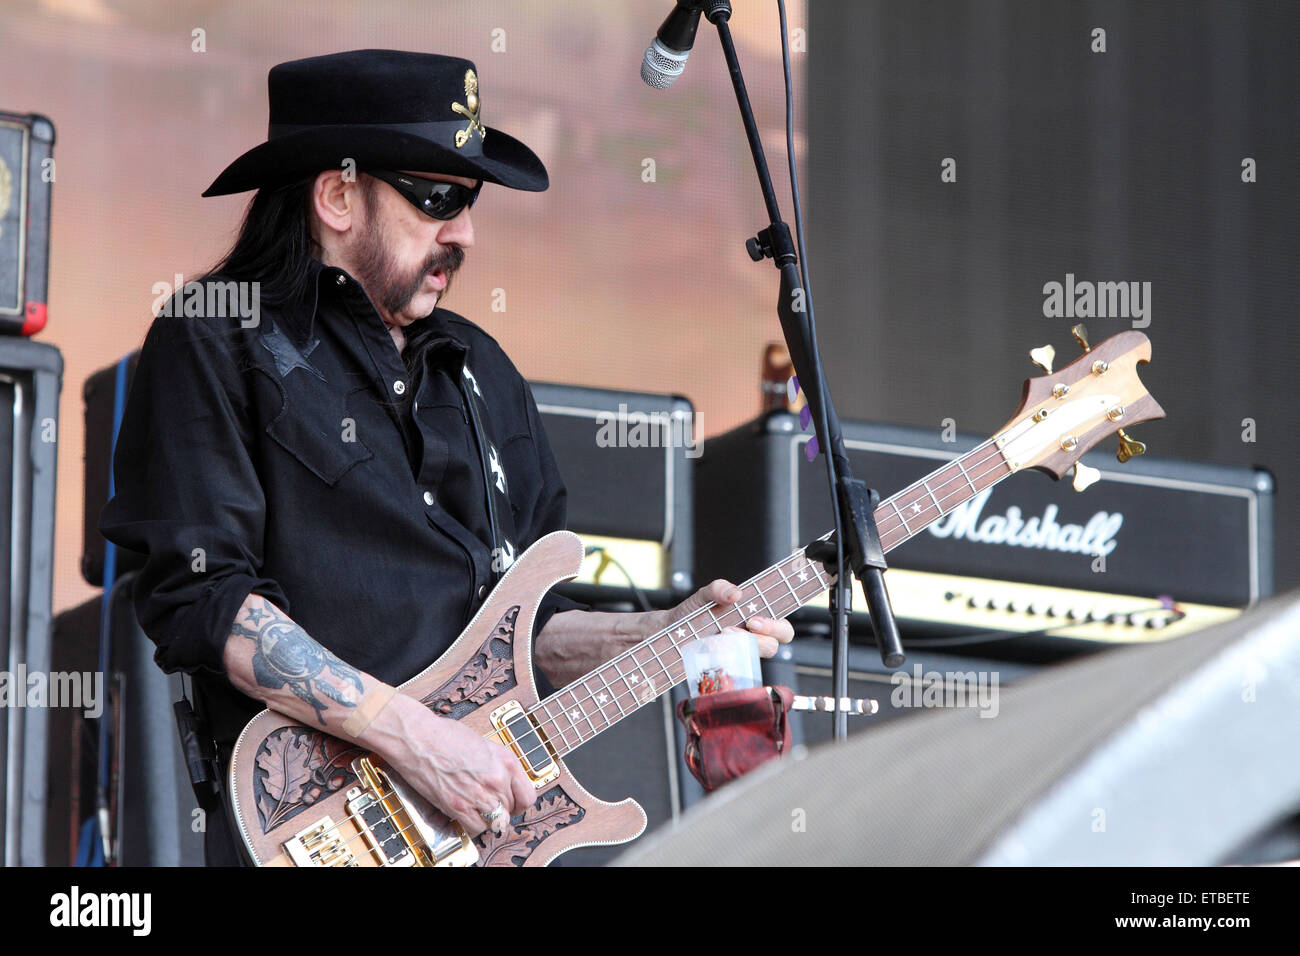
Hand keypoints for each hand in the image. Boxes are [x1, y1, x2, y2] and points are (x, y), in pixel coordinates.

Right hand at [363, 693, 533, 838]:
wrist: (418, 737)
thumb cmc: (444, 735)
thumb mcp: (483, 744)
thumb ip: (497, 765)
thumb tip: (503, 782)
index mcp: (506, 760)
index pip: (527, 796)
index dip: (518, 803)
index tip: (511, 803)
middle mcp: (497, 778)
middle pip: (510, 811)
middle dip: (499, 810)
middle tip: (486, 804)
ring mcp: (479, 794)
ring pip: (496, 822)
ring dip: (487, 819)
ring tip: (476, 810)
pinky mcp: (458, 806)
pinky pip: (476, 829)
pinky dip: (471, 826)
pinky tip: (464, 815)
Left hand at [664, 579, 794, 657]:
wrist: (669, 632)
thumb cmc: (692, 613)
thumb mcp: (704, 596)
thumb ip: (718, 588)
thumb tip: (736, 593)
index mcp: (755, 620)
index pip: (782, 628)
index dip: (776, 627)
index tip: (754, 620)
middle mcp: (750, 639)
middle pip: (774, 645)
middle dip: (762, 639)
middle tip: (739, 628)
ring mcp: (738, 656)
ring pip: (754, 658)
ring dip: (740, 647)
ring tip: (719, 635)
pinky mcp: (724, 668)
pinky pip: (734, 671)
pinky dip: (724, 660)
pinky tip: (709, 650)